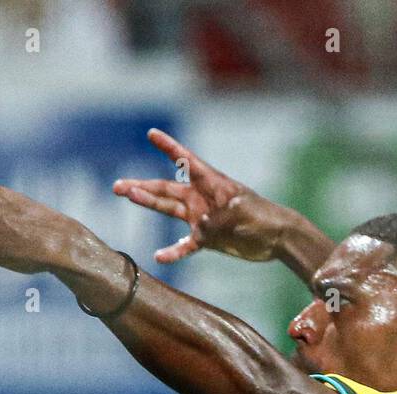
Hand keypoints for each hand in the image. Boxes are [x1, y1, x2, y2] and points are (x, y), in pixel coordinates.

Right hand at [113, 128, 294, 264]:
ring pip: (168, 209)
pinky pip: (184, 245)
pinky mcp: (206, 239)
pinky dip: (172, 252)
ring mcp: (201, 218)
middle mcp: (201, 198)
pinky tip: (159, 257)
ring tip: (127, 196)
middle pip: (166, 189)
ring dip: (148, 204)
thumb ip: (218, 219)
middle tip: (119, 186)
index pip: (186, 161)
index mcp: (211, 183)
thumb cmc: (263, 217)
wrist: (277, 238)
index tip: (152, 134)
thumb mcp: (242, 213)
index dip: (169, 147)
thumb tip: (200, 227)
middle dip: (142, 187)